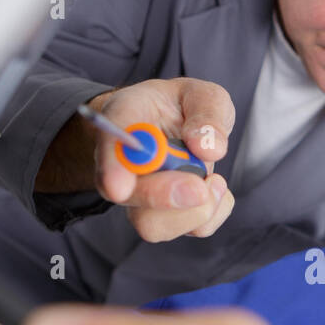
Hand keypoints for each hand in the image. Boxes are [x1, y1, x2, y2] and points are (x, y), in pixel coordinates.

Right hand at [93, 78, 235, 241]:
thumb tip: (208, 148)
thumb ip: (208, 111)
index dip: (111, 169)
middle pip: (128, 197)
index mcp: (126, 121)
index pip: (110, 145)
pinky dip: (215, 212)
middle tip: (199, 187)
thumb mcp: (202, 94)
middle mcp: (124, 167)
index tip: (119, 187)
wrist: (177, 126)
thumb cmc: (183, 108)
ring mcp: (141, 197)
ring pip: (153, 225)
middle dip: (164, 197)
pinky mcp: (168, 217)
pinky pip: (191, 230)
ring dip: (195, 209)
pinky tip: (214, 187)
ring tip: (214, 179)